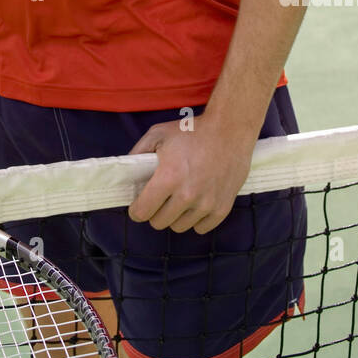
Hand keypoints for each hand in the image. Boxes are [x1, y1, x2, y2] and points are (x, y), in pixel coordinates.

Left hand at [128, 112, 256, 233]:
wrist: (230, 129)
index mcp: (168, 178)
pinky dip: (195, 219)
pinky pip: (201, 228)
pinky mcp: (222, 208)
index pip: (143, 212)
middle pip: (159, 222)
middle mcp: (187, 195)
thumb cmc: (193, 131)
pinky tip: (195, 203)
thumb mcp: (158, 134)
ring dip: (175, 216)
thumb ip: (138, 153)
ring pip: (179, 227)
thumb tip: (127, 173)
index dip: (136, 209)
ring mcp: (206, 204)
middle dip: (155, 211)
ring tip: (178, 198)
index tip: (138, 204)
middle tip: (159, 198)